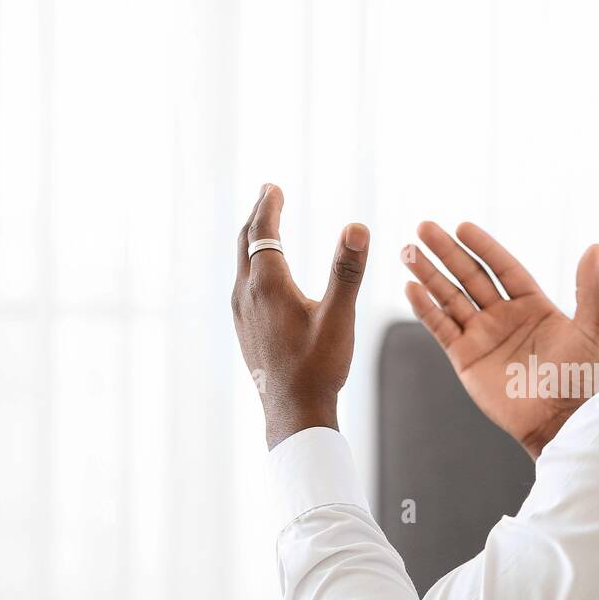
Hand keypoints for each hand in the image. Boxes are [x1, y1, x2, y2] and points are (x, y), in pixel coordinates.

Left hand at [232, 184, 369, 448]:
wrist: (294, 413)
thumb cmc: (319, 366)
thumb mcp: (339, 317)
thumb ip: (347, 270)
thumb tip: (357, 226)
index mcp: (268, 286)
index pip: (263, 232)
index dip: (269, 206)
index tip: (273, 186)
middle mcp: (246, 295)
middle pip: (245, 243)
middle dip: (258, 216)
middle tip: (268, 194)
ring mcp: (241, 314)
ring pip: (242, 265)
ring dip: (252, 241)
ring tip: (264, 228)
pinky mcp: (244, 329)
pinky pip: (243, 285)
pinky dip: (252, 265)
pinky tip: (262, 276)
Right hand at [401, 222, 598, 458]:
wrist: (560, 422)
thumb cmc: (582, 378)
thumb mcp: (595, 329)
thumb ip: (590, 288)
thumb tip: (595, 246)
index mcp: (534, 305)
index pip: (502, 267)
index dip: (483, 246)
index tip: (462, 226)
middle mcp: (504, 317)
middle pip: (470, 276)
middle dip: (447, 252)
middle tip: (424, 227)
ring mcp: (483, 337)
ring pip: (450, 297)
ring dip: (429, 274)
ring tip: (407, 251)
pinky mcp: (466, 359)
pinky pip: (441, 328)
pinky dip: (425, 308)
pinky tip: (410, 287)